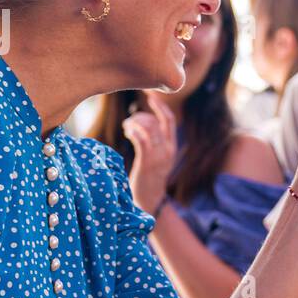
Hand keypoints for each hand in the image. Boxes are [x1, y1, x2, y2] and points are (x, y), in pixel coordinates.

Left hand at [123, 90, 177, 212]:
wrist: (150, 201)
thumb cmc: (148, 178)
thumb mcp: (156, 158)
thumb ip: (153, 142)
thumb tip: (142, 124)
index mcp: (171, 147)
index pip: (169, 120)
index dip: (160, 106)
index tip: (150, 96)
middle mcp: (168, 149)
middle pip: (158, 121)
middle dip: (143, 114)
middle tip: (131, 119)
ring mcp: (159, 156)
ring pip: (149, 128)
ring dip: (135, 123)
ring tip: (127, 127)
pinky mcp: (148, 162)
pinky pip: (142, 139)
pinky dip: (134, 131)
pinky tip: (127, 131)